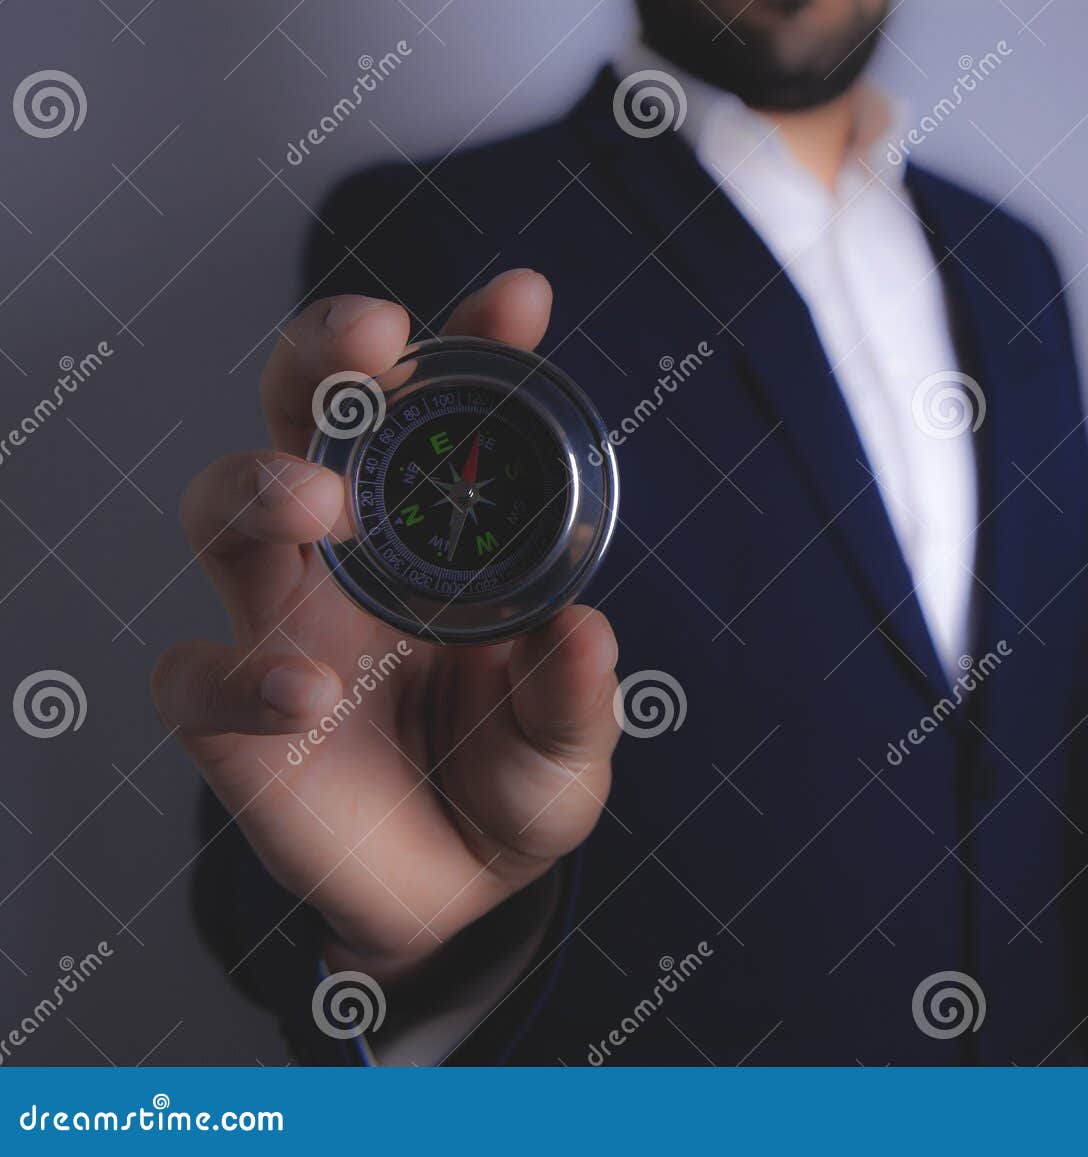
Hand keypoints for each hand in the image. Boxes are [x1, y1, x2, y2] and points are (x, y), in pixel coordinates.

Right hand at [151, 270, 619, 982]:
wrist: (457, 896)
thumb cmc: (514, 785)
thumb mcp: (571, 744)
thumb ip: (578, 694)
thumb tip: (589, 628)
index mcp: (441, 538)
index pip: (446, 417)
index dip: (474, 344)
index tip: (521, 298)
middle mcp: (352, 557)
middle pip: (303, 418)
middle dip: (324, 357)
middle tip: (372, 339)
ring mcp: (283, 625)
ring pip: (224, 509)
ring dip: (260, 483)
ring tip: (314, 499)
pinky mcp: (233, 713)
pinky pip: (195, 675)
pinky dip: (237, 675)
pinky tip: (307, 695)